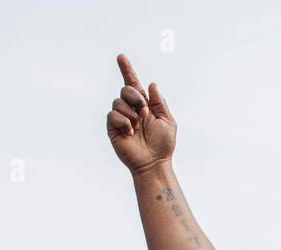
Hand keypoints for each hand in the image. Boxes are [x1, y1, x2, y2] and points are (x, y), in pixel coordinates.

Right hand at [106, 53, 176, 173]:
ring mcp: (120, 118)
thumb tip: (152, 84)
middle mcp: (130, 109)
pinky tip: (130, 132)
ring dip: (131, 113)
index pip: (133, 83)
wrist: (154, 162)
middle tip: (144, 113)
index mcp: (143, 105)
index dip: (127, 70)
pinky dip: (124, 122)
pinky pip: (113, 115)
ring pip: (118, 102)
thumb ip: (159, 102)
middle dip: (136, 98)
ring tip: (137, 127)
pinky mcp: (113, 128)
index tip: (121, 57)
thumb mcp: (167, 121)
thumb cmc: (163, 144)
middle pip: (126, 89)